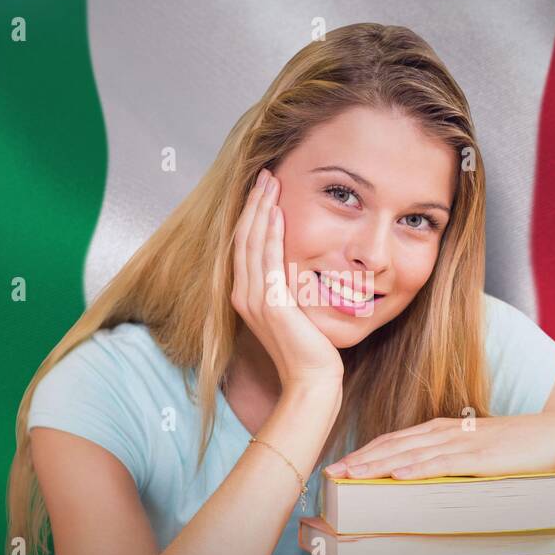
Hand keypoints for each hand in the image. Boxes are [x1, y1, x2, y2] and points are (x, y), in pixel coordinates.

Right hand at [231, 168, 343, 389]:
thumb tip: (298, 265)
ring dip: (260, 209)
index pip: (244, 245)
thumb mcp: (295, 311)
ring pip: (252, 243)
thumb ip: (288, 287)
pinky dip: (269, 234)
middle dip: (254, 203)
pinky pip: (267, 259)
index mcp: (246, 296)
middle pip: (243, 238)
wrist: (311, 379)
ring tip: (270, 183)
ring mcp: (254, 299)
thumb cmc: (309, 349)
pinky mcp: (270, 303)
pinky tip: (275, 212)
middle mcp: (244, 295)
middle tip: (265, 175)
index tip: (263, 189)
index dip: (251, 215)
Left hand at [323, 413, 554, 479]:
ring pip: (410, 452)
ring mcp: (461, 443)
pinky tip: (398, 475)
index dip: (364, 452)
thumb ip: (446, 461)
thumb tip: (419, 479)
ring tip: (352, 474)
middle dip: (360, 458)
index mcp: (441, 430)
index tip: (340, 465)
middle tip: (331, 472)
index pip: (394, 440)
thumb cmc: (512, 450)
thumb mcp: (472, 453)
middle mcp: (445, 432)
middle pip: (393, 444)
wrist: (553, 439)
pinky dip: (418, 468)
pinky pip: (442, 463)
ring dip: (378, 464)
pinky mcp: (479, 456)